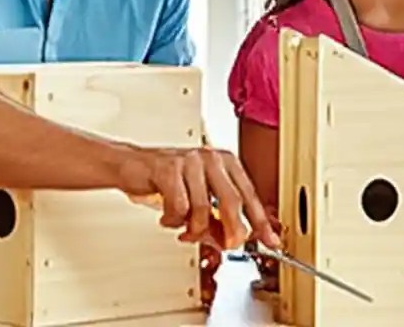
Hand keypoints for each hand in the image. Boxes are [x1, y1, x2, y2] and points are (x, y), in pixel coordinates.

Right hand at [118, 146, 278, 251]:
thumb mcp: (198, 199)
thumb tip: (229, 241)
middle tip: (225, 244)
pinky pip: (179, 206)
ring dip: (194, 228)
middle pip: (232, 201)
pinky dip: (174, 221)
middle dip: (230, 230)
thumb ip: (217, 219)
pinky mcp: (169, 168)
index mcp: (225, 162)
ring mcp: (190, 161)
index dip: (260, 222)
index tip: (270, 240)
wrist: (133, 165)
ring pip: (203, 208)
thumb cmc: (168, 180)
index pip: (249, 195)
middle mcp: (211, 158)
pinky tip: (169, 218)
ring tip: (185, 229)